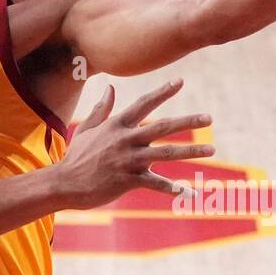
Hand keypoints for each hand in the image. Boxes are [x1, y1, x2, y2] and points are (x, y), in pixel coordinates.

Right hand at [52, 79, 214, 209]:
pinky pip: (155, 183)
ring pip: (165, 154)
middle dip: (187, 121)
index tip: (180, 81)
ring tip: (211, 150)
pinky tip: (188, 192)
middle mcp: (125, 139)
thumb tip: (110, 88)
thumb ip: (102, 109)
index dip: (162, 92)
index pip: (143, 104)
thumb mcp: (88, 129)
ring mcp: (127, 160)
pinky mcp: (128, 180)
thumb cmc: (76, 156)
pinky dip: (172, 188)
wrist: (64, 183)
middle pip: (162, 127)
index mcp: (116, 125)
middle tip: (209, 118)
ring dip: (190, 151)